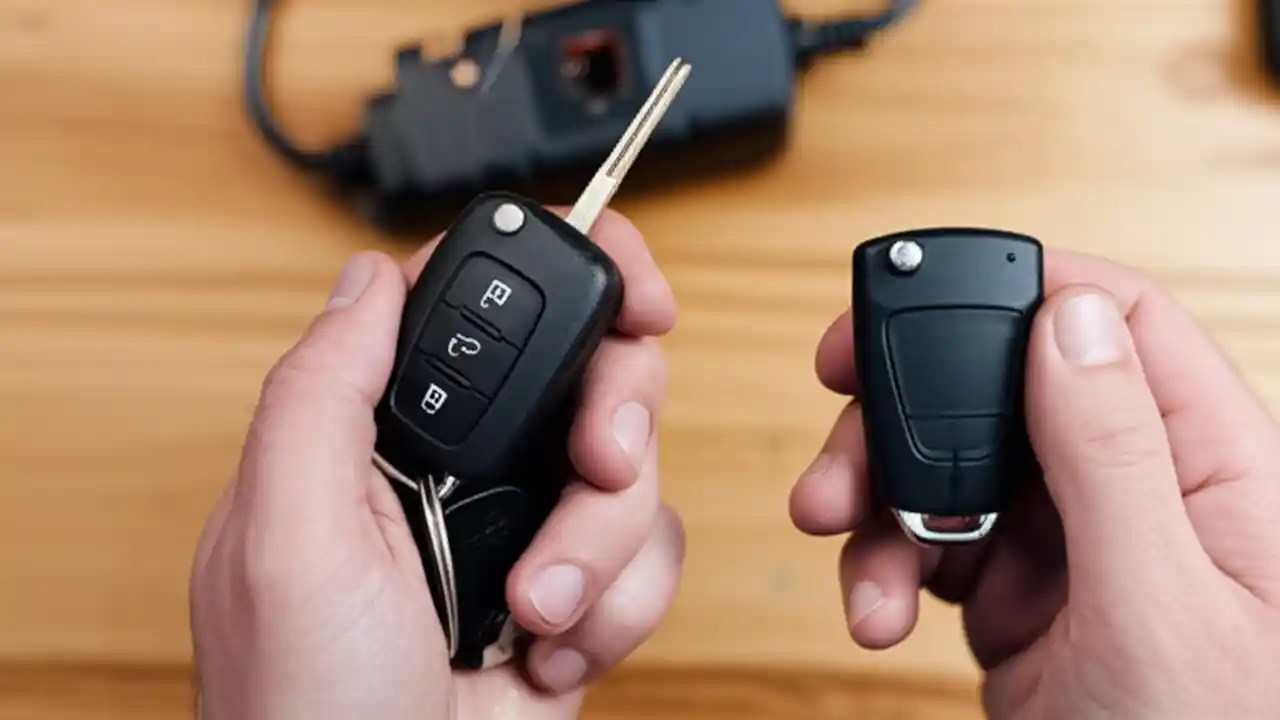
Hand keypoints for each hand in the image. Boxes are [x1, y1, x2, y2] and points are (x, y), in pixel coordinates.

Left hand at [189, 210, 684, 719]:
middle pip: (589, 371)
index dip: (575, 274)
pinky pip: (653, 556)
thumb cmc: (304, 707)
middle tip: (597, 466)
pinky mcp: (579, 591)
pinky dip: (621, 607)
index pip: (483, 303)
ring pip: (636, 469)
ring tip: (535, 613)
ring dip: (602, 547)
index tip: (639, 298)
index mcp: (383, 427)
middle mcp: (462, 464)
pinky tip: (550, 651)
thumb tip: (367, 277)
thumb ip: (319, 391)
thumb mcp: (288, 538)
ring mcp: (526, 528)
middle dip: (616, 420)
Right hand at [791, 249, 1279, 717]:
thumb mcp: (1164, 608)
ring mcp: (1077, 546)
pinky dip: (886, 570)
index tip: (907, 302)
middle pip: (1002, 389)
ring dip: (880, 506)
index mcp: (1213, 465)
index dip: (1007, 293)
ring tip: (847, 548)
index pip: (1111, 321)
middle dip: (906, 413)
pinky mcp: (1023, 599)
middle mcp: (1140, 490)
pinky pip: (934, 547)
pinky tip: (881, 612)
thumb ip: (1116, 455)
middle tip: (837, 437)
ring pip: (952, 469)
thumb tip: (1065, 318)